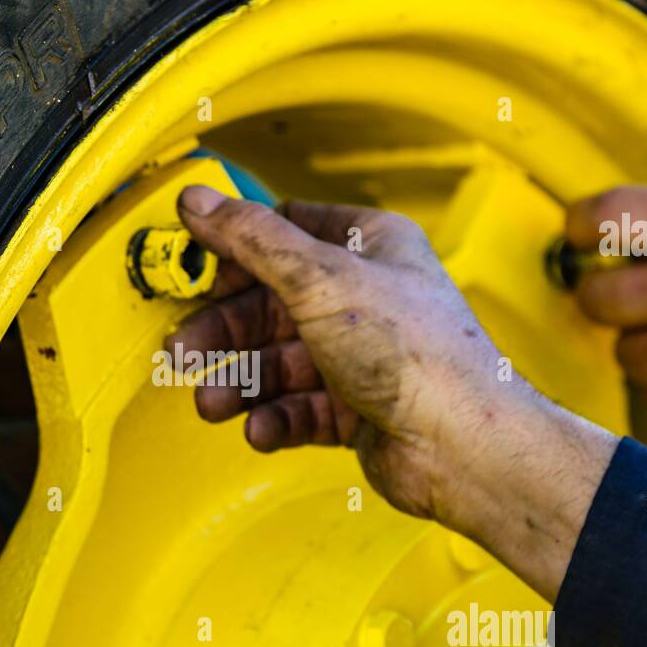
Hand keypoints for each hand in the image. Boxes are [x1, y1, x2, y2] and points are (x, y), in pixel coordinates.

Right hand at [171, 186, 616, 600]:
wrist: (462, 446)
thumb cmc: (418, 355)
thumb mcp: (320, 278)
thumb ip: (252, 239)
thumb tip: (200, 200)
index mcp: (370, 247)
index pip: (286, 233)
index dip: (235, 252)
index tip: (193, 268)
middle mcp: (367, 298)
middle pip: (272, 305)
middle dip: (225, 334)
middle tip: (183, 353)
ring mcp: (363, 358)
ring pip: (281, 363)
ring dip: (241, 384)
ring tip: (214, 402)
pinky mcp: (359, 411)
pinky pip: (300, 409)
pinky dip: (274, 419)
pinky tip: (260, 428)